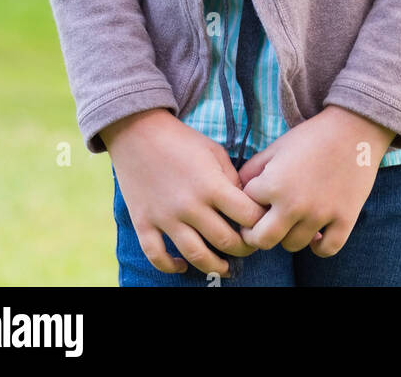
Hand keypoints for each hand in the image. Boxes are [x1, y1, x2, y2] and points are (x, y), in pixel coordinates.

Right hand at [101, 108, 268, 277]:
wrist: (137, 131)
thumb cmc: (181, 139)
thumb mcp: (214, 150)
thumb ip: (231, 178)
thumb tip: (243, 204)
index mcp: (211, 184)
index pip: (247, 215)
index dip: (260, 223)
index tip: (262, 224)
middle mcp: (190, 205)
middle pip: (225, 241)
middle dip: (243, 249)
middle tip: (248, 248)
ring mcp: (165, 217)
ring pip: (195, 256)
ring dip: (215, 267)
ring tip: (225, 268)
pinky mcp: (143, 222)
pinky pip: (157, 256)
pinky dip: (170, 266)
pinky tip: (182, 266)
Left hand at [236, 106, 395, 257]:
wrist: (354, 127)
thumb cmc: (312, 135)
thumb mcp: (277, 146)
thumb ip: (253, 169)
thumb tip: (238, 189)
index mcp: (274, 185)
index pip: (247, 208)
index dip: (250, 202)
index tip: (257, 199)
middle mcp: (294, 205)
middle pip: (263, 241)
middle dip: (257, 234)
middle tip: (262, 226)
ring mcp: (320, 215)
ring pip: (292, 245)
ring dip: (289, 235)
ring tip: (293, 221)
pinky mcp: (344, 219)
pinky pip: (326, 250)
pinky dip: (319, 246)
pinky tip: (316, 234)